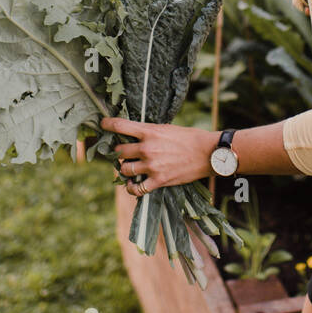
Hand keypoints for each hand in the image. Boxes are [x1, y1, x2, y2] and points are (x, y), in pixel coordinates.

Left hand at [100, 117, 218, 195]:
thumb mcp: (167, 128)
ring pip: (125, 169)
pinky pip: (137, 188)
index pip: (120, 126)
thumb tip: (136, 134)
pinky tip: (132, 185)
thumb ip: (150, 132)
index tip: (103, 124)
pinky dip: (131, 188)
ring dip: (125, 168)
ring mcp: (152, 166)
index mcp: (149, 131)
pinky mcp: (159, 180)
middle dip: (119, 152)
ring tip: (130, 167)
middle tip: (123, 152)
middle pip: (119, 151)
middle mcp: (147, 148)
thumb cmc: (190, 137)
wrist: (208, 153)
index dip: (108, 124)